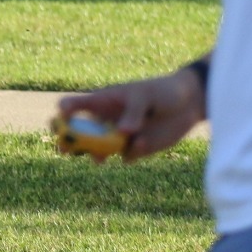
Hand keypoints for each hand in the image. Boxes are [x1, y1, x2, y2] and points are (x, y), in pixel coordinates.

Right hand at [57, 66, 204, 162]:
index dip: (63, 112)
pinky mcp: (135, 149)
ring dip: (97, 155)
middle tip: (64, 149)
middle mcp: (106, 121)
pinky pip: (126, 156)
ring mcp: (119, 136)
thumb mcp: (145, 96)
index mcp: (102, 101)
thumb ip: (133, 113)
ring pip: (99, 150)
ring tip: (100, 160)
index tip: (62, 117)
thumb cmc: (162, 91)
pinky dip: (131, 153)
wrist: (189, 105)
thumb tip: (123, 132)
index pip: (74, 106)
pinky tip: (144, 142)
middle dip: (68, 142)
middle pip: (79, 133)